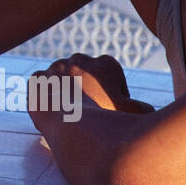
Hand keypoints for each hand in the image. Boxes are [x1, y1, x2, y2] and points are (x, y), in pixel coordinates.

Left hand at [30, 53, 154, 114]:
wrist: (69, 125)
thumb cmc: (106, 119)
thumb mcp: (135, 114)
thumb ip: (145, 108)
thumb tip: (148, 109)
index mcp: (106, 63)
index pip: (111, 78)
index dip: (113, 96)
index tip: (109, 111)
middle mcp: (80, 59)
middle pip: (86, 77)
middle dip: (88, 91)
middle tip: (88, 115)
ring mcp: (55, 67)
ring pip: (62, 78)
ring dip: (64, 91)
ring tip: (69, 115)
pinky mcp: (37, 79)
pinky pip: (40, 85)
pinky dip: (44, 94)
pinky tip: (50, 108)